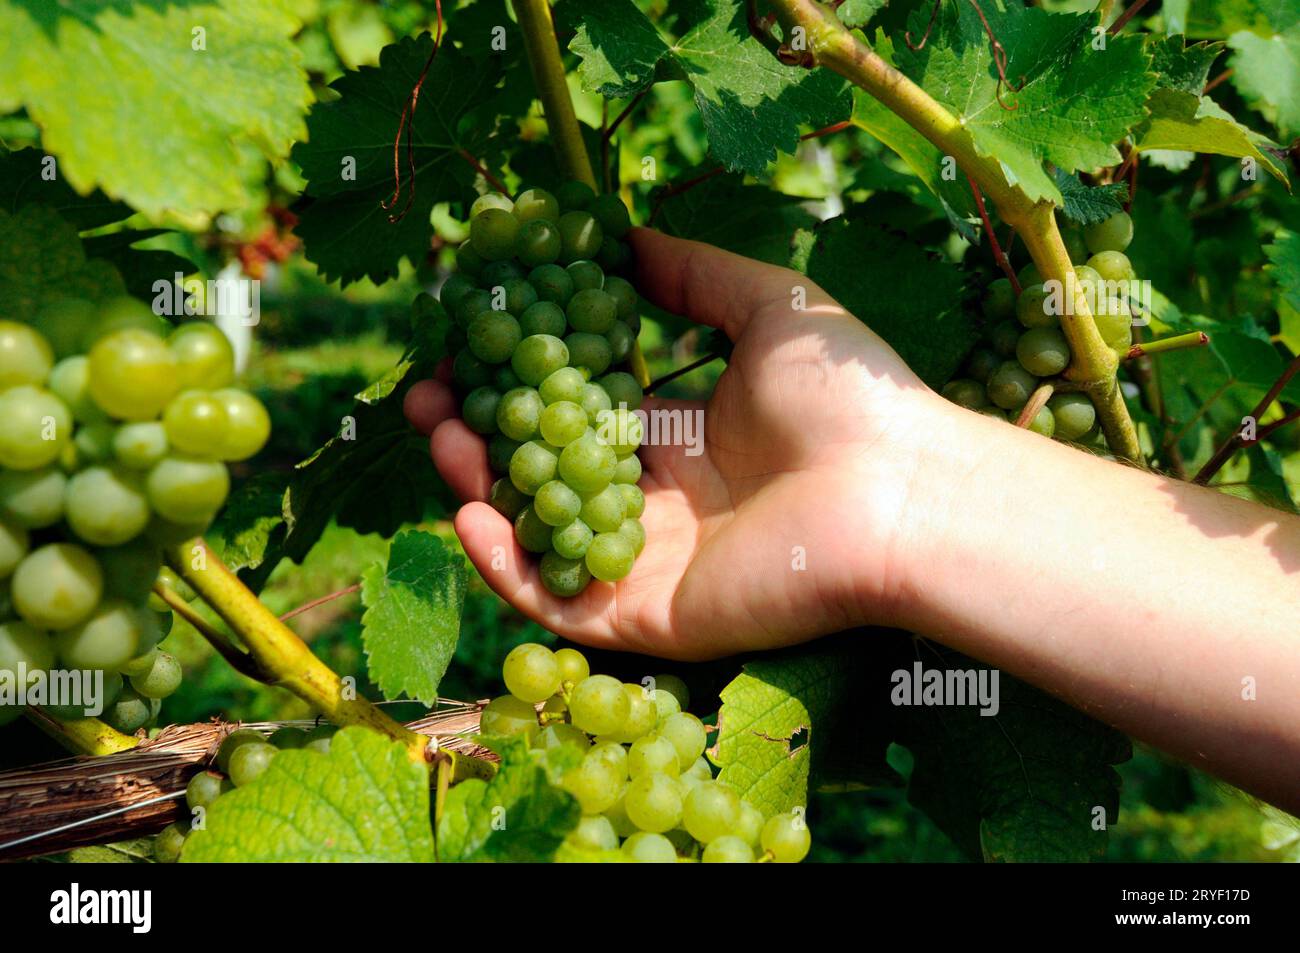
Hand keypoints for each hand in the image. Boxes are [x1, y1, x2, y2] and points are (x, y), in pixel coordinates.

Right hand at [404, 228, 948, 659]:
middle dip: (482, 435)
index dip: (521, 383)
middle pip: (548, 473)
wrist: (901, 492)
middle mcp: (660, 501)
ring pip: (543, 534)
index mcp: (682, 436)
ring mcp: (650, 562)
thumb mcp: (767, 306)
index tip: (467, 346)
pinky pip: (561, 603)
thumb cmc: (846, 395)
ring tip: (441, 439)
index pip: (579, 412)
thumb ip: (694, 274)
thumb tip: (627, 237)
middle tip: (425, 399)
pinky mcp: (650, 617)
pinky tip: (468, 517)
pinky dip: (509, 569)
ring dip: (482, 491)